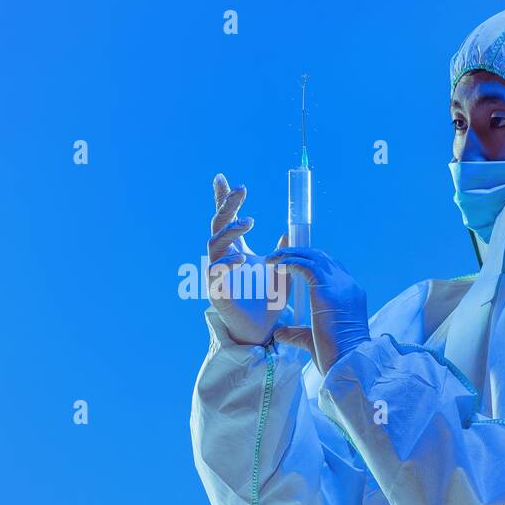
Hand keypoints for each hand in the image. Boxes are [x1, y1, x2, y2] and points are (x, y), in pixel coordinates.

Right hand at [206, 174, 289, 344]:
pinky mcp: (215, 290)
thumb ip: (283, 249)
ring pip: (214, 243)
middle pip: (218, 223)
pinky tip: (241, 259)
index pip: (227, 218)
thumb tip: (290, 230)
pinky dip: (227, 263)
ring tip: (249, 223)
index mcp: (236, 248)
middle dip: (227, 204)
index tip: (221, 176)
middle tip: (240, 190)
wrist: (265, 328)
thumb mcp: (281, 268)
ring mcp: (217, 272)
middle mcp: (223, 257)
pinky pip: (215, 271)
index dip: (223, 198)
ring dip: (231, 230)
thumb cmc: (270, 299)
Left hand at [265, 246, 370, 375]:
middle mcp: (348, 286)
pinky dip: (291, 262)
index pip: (331, 269)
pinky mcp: (328, 291)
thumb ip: (297, 333)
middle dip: (300, 253)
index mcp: (350, 296)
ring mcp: (341, 286)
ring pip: (315, 257)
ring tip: (272, 258)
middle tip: (278, 255)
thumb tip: (280, 333)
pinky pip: (307, 266)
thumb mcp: (314, 340)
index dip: (311, 262)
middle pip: (323, 258)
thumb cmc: (335, 357)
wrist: (347, 364)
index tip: (291, 263)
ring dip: (291, 254)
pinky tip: (277, 265)